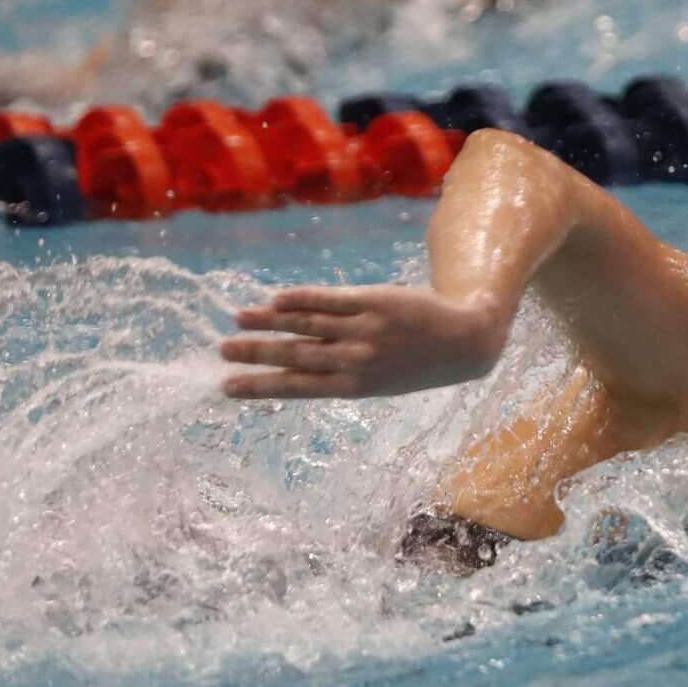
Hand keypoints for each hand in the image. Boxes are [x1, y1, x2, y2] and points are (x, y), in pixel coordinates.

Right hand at [219, 285, 507, 400]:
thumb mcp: (379, 380)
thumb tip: (292, 361)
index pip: (298, 387)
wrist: (464, 340)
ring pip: (307, 325)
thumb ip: (339, 372)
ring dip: (269, 322)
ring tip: (239, 320)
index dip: (261, 387)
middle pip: (296, 355)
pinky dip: (301, 299)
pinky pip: (330, 300)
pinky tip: (276, 299)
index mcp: (356, 387)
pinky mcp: (374, 302)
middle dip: (256, 354)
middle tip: (223, 352)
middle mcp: (357, 360)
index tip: (229, 387)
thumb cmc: (416, 362)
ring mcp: (365, 330)